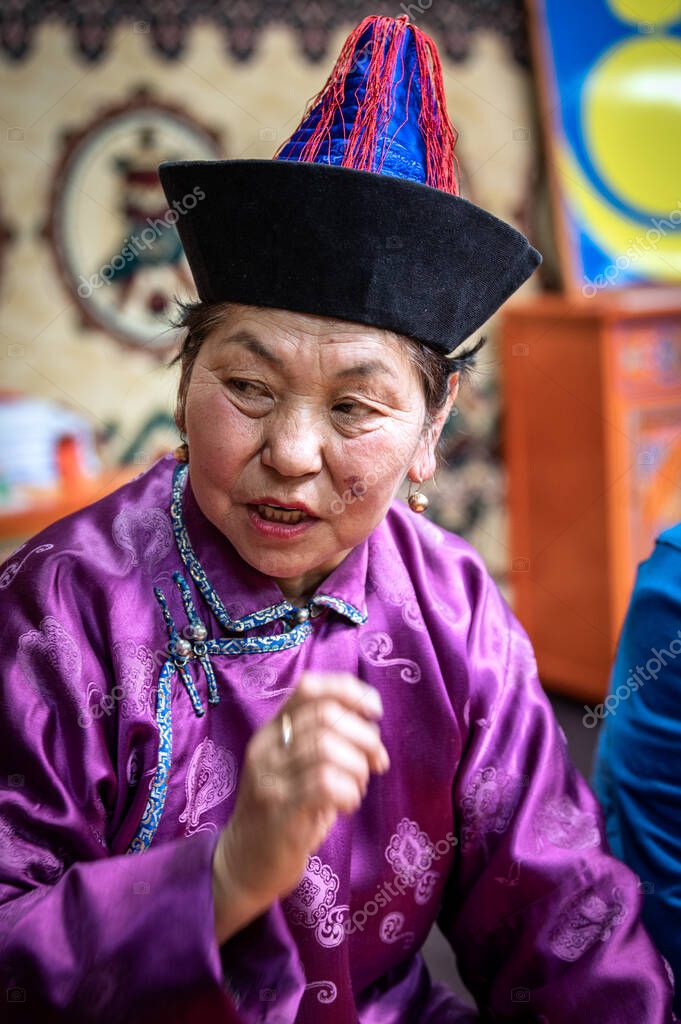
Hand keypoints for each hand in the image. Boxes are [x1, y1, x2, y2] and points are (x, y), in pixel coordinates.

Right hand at [212, 671, 388, 942]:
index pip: (308, 688)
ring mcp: (270, 779)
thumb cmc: (282, 812)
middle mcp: (266, 749)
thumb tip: (370, 726)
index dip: (347, 690)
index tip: (373, 709)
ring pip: (328, 750)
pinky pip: (325, 785)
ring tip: (357, 787)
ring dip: (358, 768)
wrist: (242, 864)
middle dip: (364, 736)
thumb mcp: (295, 768)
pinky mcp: (281, 812)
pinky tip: (347, 805)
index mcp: (271, 732)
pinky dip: (349, 792)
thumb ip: (322, 741)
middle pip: (325, 717)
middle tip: (377, 761)